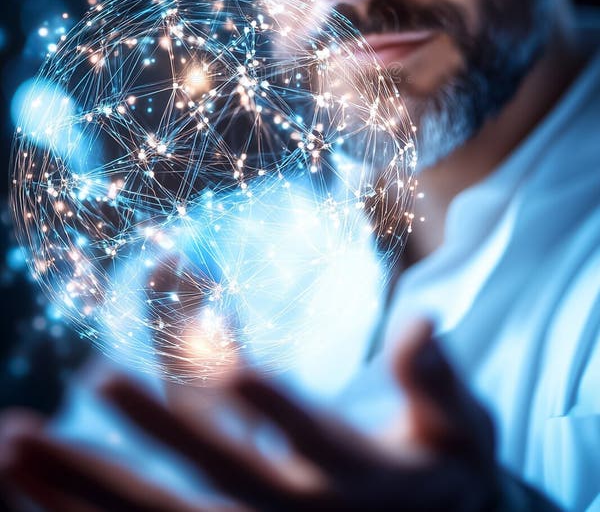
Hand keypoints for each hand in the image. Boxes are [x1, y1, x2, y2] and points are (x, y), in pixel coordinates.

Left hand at [0, 320, 500, 511]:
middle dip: (149, 437)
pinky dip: (78, 511)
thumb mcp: (461, 430)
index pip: (312, 442)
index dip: (276, 409)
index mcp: (359, 486)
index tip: (234, 367)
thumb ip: (438, 380)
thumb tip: (423, 320)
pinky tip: (23, 482)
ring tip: (16, 438)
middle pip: (212, 486)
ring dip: (83, 484)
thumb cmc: (447, 477)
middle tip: (92, 379)